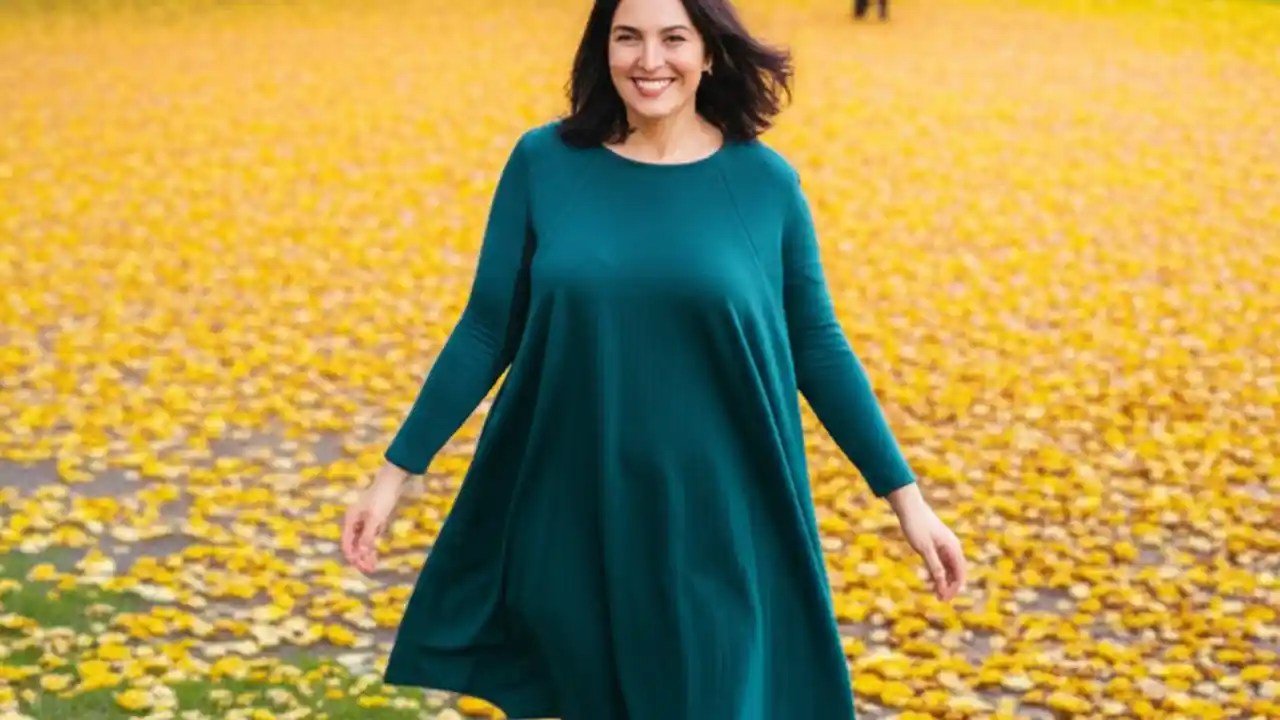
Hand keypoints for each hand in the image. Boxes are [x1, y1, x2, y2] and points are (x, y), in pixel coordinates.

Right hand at [341, 465, 408, 574]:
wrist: (394, 479)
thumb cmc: (383, 497)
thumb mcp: (376, 518)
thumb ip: (369, 536)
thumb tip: (363, 554)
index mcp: (351, 520)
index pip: (347, 544)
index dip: (353, 557)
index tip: (362, 567)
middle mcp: (355, 521)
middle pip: (354, 544)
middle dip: (360, 558)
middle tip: (370, 570)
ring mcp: (365, 520)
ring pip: (363, 542)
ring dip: (367, 554)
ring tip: (373, 567)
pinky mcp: (376, 519)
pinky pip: (371, 536)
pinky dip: (373, 546)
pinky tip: (376, 554)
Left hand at [887, 485, 965, 601]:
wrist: (909, 506)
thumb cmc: (916, 526)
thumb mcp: (924, 549)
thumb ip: (935, 567)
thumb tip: (942, 586)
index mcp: (953, 548)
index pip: (959, 574)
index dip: (953, 589)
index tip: (942, 599)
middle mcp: (952, 547)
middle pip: (956, 572)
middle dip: (950, 586)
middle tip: (939, 599)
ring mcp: (945, 544)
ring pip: (949, 567)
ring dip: (944, 580)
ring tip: (934, 592)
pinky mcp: (937, 542)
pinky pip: (942, 561)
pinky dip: (938, 571)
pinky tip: (930, 578)